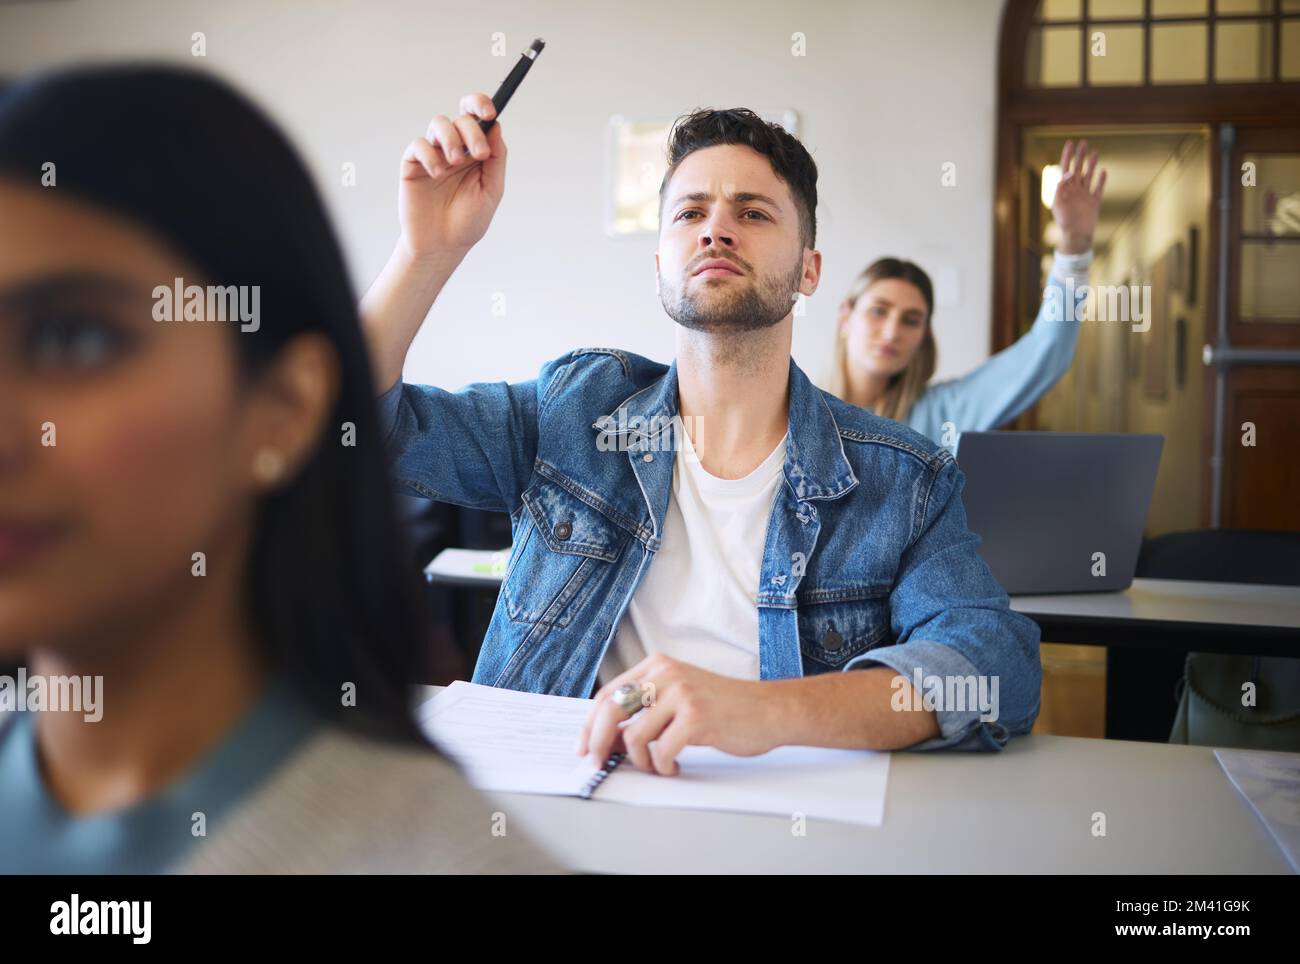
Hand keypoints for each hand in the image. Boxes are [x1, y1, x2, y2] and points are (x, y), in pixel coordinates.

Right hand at [398, 93, 505, 262]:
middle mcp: (455, 148)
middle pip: (461, 118)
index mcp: (476, 152)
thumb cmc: (468, 221)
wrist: (442, 246)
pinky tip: (437, 173)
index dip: (482, 105)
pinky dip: (429, 154)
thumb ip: (496, 158)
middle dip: (472, 131)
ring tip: (455, 163)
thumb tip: (497, 126)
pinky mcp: (413, 164)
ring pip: (439, 123)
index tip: (490, 112)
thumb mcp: (491, 190)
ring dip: (450, 139)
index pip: (478, 117)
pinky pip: (419, 145)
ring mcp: (434, 154)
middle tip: (478, 154)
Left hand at [577, 654, 781, 775]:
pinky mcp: (696, 717)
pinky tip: (674, 767)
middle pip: (611, 710)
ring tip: (657, 766)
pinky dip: (663, 766)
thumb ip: (644, 711)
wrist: (768, 709)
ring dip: (640, 762)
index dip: (589, 724)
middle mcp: (666, 674)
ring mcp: (682, 694)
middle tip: (598, 762)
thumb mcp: (678, 697)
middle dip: (598, 742)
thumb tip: (606, 739)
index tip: (583, 746)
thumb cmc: (723, 707)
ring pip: (634, 737)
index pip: (608, 694)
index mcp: (657, 666)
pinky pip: (661, 751)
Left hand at [1052, 139, 1106, 254]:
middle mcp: (1075, 190)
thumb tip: (1067, 174)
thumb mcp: (1058, 203)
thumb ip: (1061, 188)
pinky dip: (1101, 180)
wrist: (1076, 235)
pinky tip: (1104, 171)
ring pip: (1089, 176)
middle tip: (1083, 142)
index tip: (1070, 143)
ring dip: (1092, 164)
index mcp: (1065, 189)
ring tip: (1094, 152)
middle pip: (1078, 169)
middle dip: (1080, 156)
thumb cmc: (1064, 221)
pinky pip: (1098, 188)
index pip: (1065, 168)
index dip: (1067, 155)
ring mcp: (1085, 195)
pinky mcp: (1094, 202)